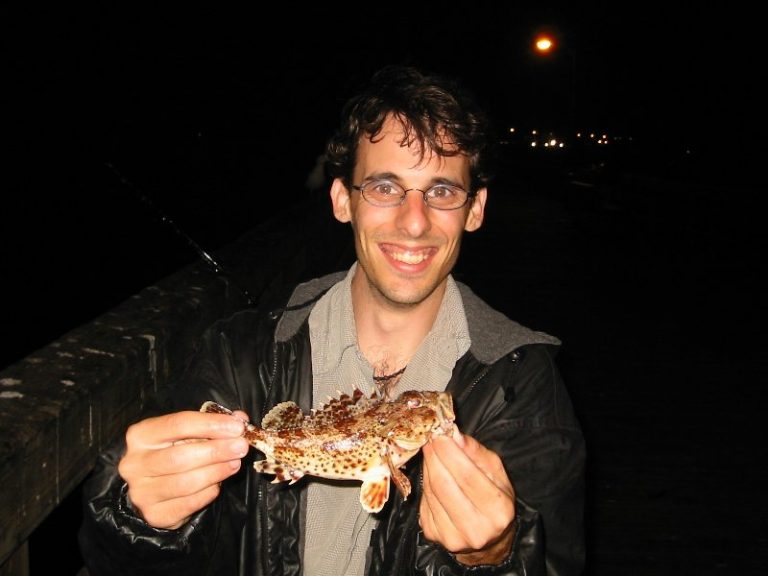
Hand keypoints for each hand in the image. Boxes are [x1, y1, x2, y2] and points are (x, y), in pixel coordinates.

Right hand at [118, 409, 249, 529]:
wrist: (154, 486)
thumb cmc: (174, 451)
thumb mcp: (188, 433)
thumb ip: (213, 425)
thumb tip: (240, 420)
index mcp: (141, 435)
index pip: (178, 424)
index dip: (210, 425)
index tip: (237, 427)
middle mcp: (135, 464)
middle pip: (179, 457)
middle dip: (216, 451)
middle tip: (241, 447)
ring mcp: (141, 492)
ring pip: (185, 483)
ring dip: (216, 472)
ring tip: (235, 464)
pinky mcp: (154, 514)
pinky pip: (188, 504)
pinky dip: (208, 492)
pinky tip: (218, 483)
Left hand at [420, 428, 515, 565]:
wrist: (489, 538)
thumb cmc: (495, 499)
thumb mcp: (496, 472)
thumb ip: (475, 452)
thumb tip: (454, 435)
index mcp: (498, 511)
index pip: (466, 475)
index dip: (449, 452)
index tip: (439, 433)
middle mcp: (476, 529)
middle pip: (443, 483)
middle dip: (434, 456)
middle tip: (430, 438)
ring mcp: (452, 535)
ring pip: (430, 490)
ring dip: (428, 467)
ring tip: (432, 452)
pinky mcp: (433, 534)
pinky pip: (424, 500)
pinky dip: (425, 482)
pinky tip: (432, 474)